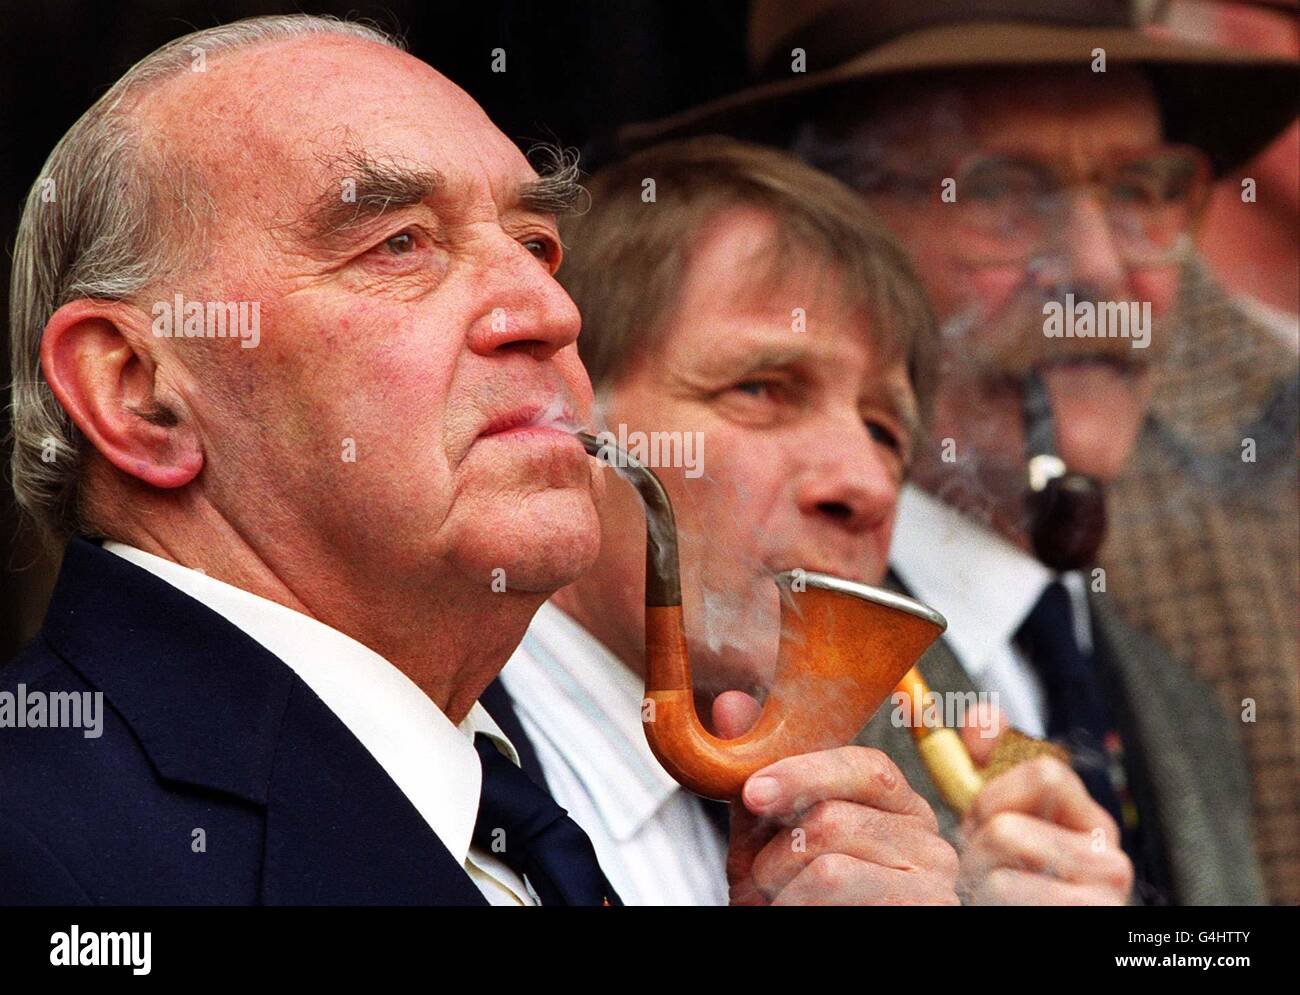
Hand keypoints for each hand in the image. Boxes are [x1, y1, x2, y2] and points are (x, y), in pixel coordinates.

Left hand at [713, 691, 959, 905]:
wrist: (806, 949)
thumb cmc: (793, 901)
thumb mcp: (767, 839)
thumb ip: (756, 777)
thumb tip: (732, 702)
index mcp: (898, 808)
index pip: (865, 766)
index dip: (802, 773)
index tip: (753, 793)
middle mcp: (928, 842)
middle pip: (836, 818)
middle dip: (778, 853)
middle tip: (767, 879)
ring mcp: (933, 886)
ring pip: (832, 866)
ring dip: (783, 889)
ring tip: (785, 902)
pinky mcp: (926, 916)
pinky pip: (837, 895)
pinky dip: (798, 909)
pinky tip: (802, 915)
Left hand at [955, 707, 1132, 904]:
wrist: (1032, 933)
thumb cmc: (1015, 884)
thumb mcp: (1004, 817)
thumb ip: (994, 763)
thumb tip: (981, 716)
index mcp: (1092, 824)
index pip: (1046, 773)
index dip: (993, 794)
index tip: (982, 820)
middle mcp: (1110, 861)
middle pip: (1009, 827)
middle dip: (976, 848)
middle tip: (983, 869)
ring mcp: (1101, 901)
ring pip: (1001, 863)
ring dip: (979, 879)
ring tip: (990, 894)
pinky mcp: (1084, 923)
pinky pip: (1006, 896)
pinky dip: (990, 904)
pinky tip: (1001, 911)